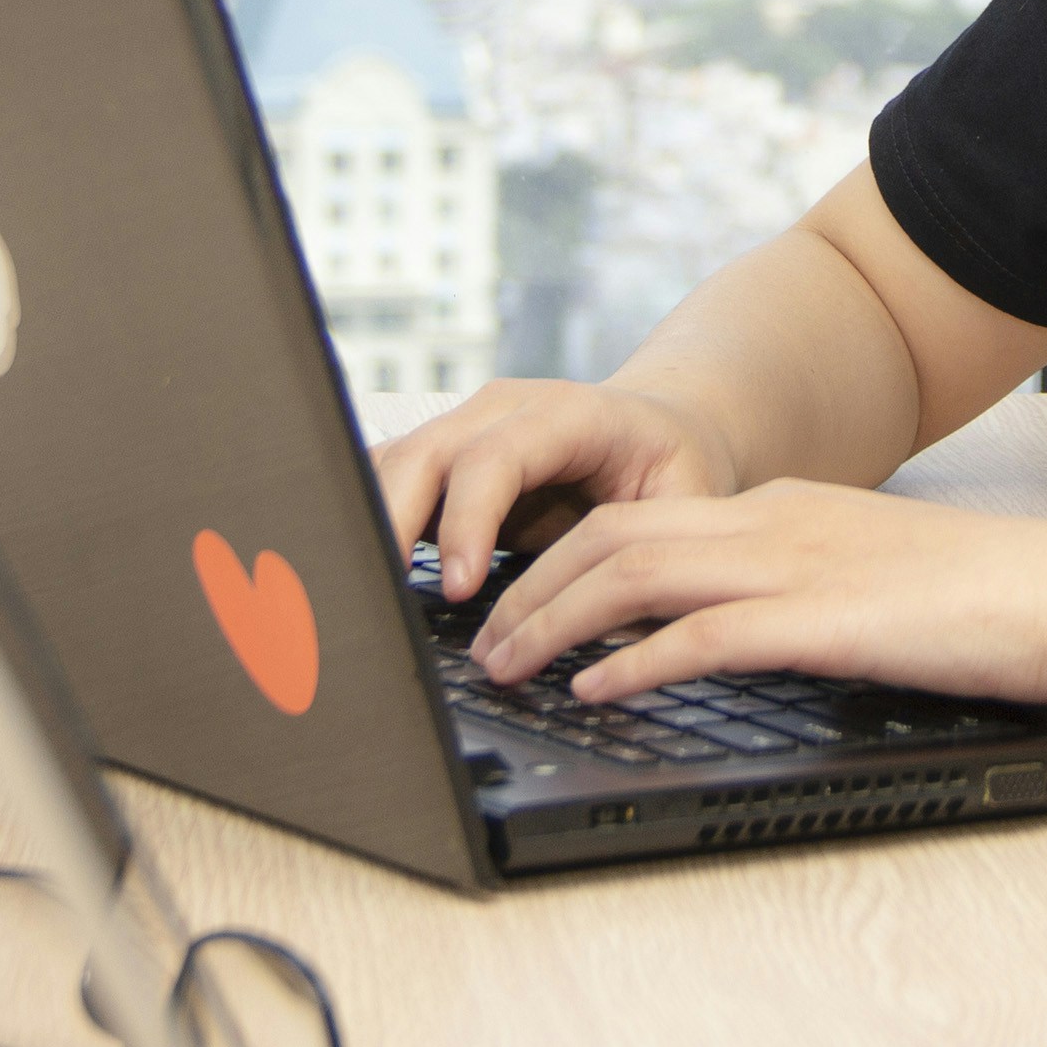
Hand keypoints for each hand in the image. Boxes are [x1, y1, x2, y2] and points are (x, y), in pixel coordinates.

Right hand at [371, 378, 745, 601]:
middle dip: (395, 523)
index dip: (468, 520)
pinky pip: (388, 481)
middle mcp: (502, 411)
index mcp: (566, 414)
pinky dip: (370, 524)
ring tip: (360, 596)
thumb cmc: (672, 469)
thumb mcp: (686, 503)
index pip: (496, 456)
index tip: (459, 588)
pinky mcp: (441, 458)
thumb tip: (610, 636)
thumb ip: (652, 557)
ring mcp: (464, 427)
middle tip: (384, 600)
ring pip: (392, 463)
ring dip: (370, 525)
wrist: (658, 428)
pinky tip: (362, 577)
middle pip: (425, 453)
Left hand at [472, 479, 1046, 710]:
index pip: (641, 516)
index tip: (517, 597)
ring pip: (637, 575)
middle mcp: (776, 521)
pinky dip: (633, 662)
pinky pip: (702, 635)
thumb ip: (797, 589)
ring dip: (557, 621)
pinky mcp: (821, 618)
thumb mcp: (868, 578)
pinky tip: (597, 689)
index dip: (563, 555)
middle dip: (533, 586)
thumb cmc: (987, 598)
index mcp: (785, 509)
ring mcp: (795, 564)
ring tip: (509, 664)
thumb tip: (734, 630)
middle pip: (615, 535)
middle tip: (483, 638)